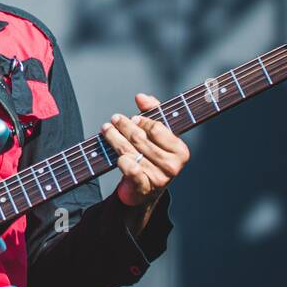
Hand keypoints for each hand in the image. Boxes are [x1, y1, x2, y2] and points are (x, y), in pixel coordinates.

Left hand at [101, 93, 190, 208]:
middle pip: (141, 139)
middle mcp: (173, 166)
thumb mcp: (157, 134)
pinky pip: (131, 170)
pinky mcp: (145, 188)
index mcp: (180, 151)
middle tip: (114, 119)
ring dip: (115, 139)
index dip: (143, 121)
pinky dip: (122, 162)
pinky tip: (117, 156)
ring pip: (130, 152)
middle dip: (124, 127)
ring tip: (106, 130)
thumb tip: (141, 97)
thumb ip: (153, 112)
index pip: (157, 128)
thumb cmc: (153, 157)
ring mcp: (159, 178)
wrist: (145, 189)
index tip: (133, 118)